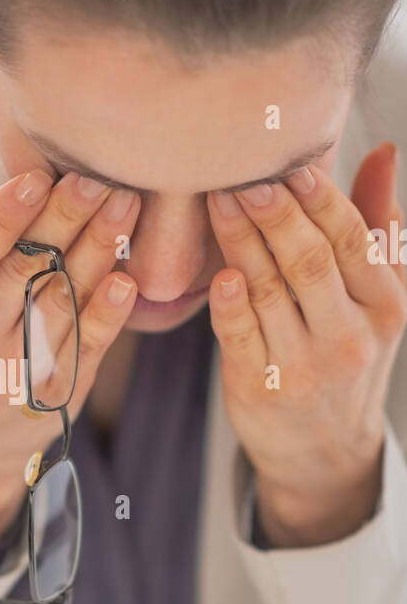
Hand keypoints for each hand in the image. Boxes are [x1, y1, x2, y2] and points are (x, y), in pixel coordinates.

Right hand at [0, 170, 140, 547]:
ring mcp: (14, 371)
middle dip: (61, 220)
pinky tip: (125, 278)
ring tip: (124, 206)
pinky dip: (107, 313)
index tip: (34, 177)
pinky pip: (86, 346)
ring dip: (97, 251)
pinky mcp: (55, 393)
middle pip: (20, 272)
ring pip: (60, 301)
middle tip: (94, 179)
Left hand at [206, 142, 406, 546]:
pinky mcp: (259, 388)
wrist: (324, 451)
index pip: (353, 240)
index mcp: (386, 306)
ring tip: (217, 200)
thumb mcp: (380, 299)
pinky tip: (219, 273)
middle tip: (243, 174)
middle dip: (276, 214)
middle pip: (310, 262)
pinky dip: (228, 305)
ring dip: (241, 241)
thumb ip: (378, 227)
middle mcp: (350, 337)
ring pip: (270, 291)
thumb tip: (382, 152)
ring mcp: (304, 366)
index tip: (290, 162)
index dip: (321, 198)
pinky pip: (239, 337)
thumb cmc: (347, 354)